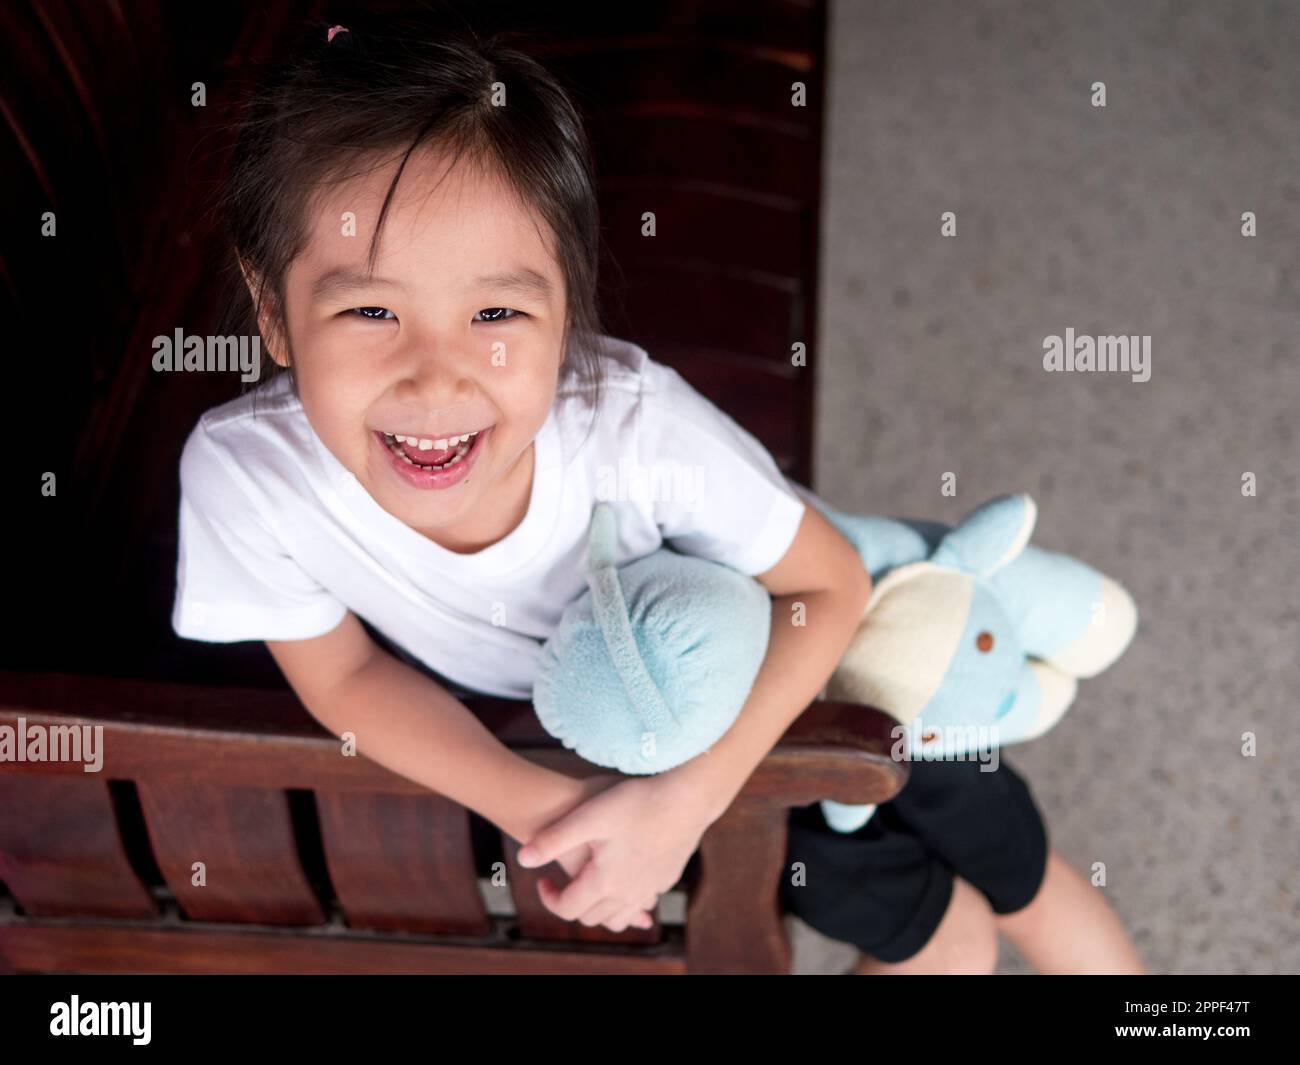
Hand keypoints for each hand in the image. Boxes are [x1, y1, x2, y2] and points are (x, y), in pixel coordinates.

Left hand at [517, 772, 716, 933]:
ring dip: (599, 907)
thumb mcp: (589, 815)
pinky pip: (641, 900)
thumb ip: (554, 839)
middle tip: (561, 880)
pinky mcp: (667, 877)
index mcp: (606, 881)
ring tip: (586, 884)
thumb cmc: (638, 800)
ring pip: (619, 915)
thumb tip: (522, 859)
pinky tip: (620, 874)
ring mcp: (652, 887)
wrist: (689, 797)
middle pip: (592, 917)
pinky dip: (625, 898)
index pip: (568, 909)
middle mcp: (629, 892)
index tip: (542, 878)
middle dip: (571, 903)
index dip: (548, 898)